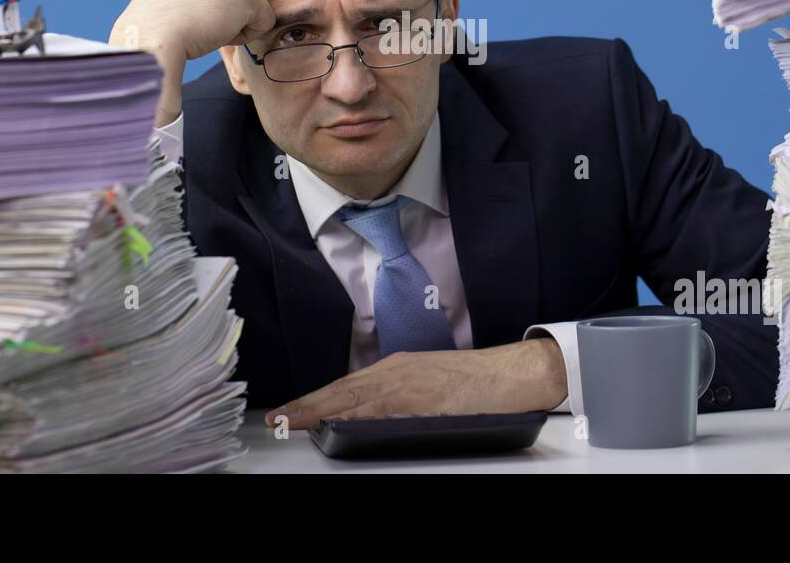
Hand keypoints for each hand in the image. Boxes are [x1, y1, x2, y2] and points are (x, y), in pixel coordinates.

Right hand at [109, 0, 274, 124]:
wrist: (150, 36)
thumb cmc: (158, 17)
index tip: (184, 1)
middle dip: (222, 4)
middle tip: (193, 13)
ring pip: (250, 4)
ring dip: (231, 19)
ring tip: (201, 22)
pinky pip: (263, 23)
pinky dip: (243, 35)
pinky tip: (214, 31)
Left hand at [264, 339, 567, 429]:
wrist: (512, 372)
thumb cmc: (478, 383)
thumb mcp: (431, 387)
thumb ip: (401, 399)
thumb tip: (372, 419)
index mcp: (398, 368)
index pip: (347, 385)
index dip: (315, 399)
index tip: (289, 411)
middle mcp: (397, 369)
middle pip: (343, 388)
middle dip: (308, 404)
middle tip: (277, 418)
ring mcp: (410, 379)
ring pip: (355, 394)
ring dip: (321, 408)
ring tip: (293, 421)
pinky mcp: (424, 393)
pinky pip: (383, 404)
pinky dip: (356, 412)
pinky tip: (339, 420)